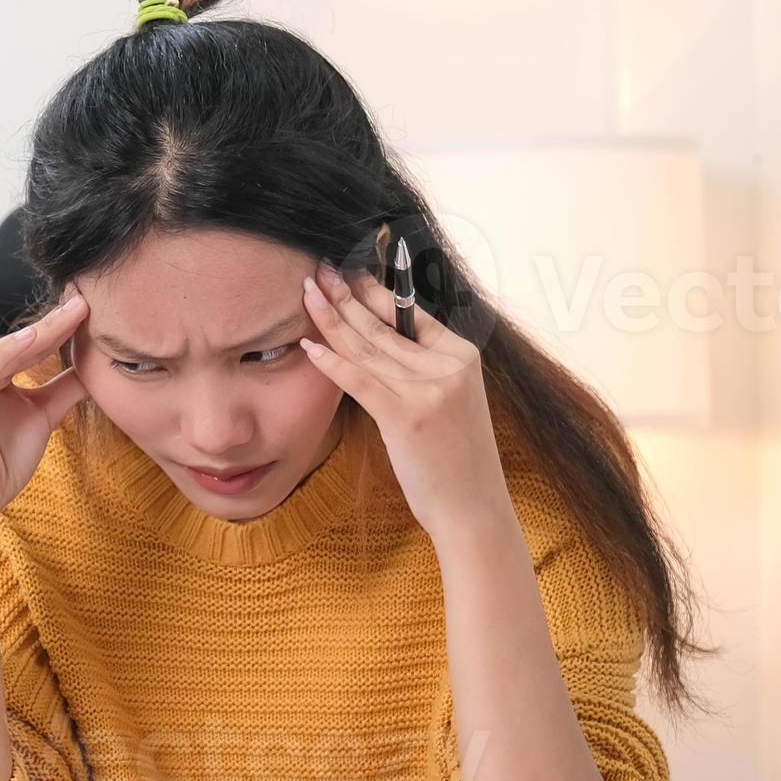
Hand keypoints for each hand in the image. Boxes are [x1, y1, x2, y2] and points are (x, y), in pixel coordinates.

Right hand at [0, 286, 90, 536]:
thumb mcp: (40, 416)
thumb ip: (61, 388)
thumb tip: (93, 366)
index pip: (25, 342)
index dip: (59, 325)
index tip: (91, 304)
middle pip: (18, 341)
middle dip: (55, 321)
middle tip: (88, 297)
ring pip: (7, 348)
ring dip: (42, 331)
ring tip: (76, 312)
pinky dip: (13, 350)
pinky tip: (38, 336)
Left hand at [299, 264, 516, 547]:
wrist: (473, 509)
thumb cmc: (454, 459)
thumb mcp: (450, 402)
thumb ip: (423, 368)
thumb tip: (381, 338)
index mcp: (462, 356)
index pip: (411, 313)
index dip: (374, 290)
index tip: (347, 273)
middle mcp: (448, 366)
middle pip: (384, 325)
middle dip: (346, 295)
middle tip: (318, 271)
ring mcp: (429, 390)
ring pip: (368, 347)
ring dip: (332, 318)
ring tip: (307, 294)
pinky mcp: (406, 416)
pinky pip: (360, 380)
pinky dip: (332, 361)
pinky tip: (308, 346)